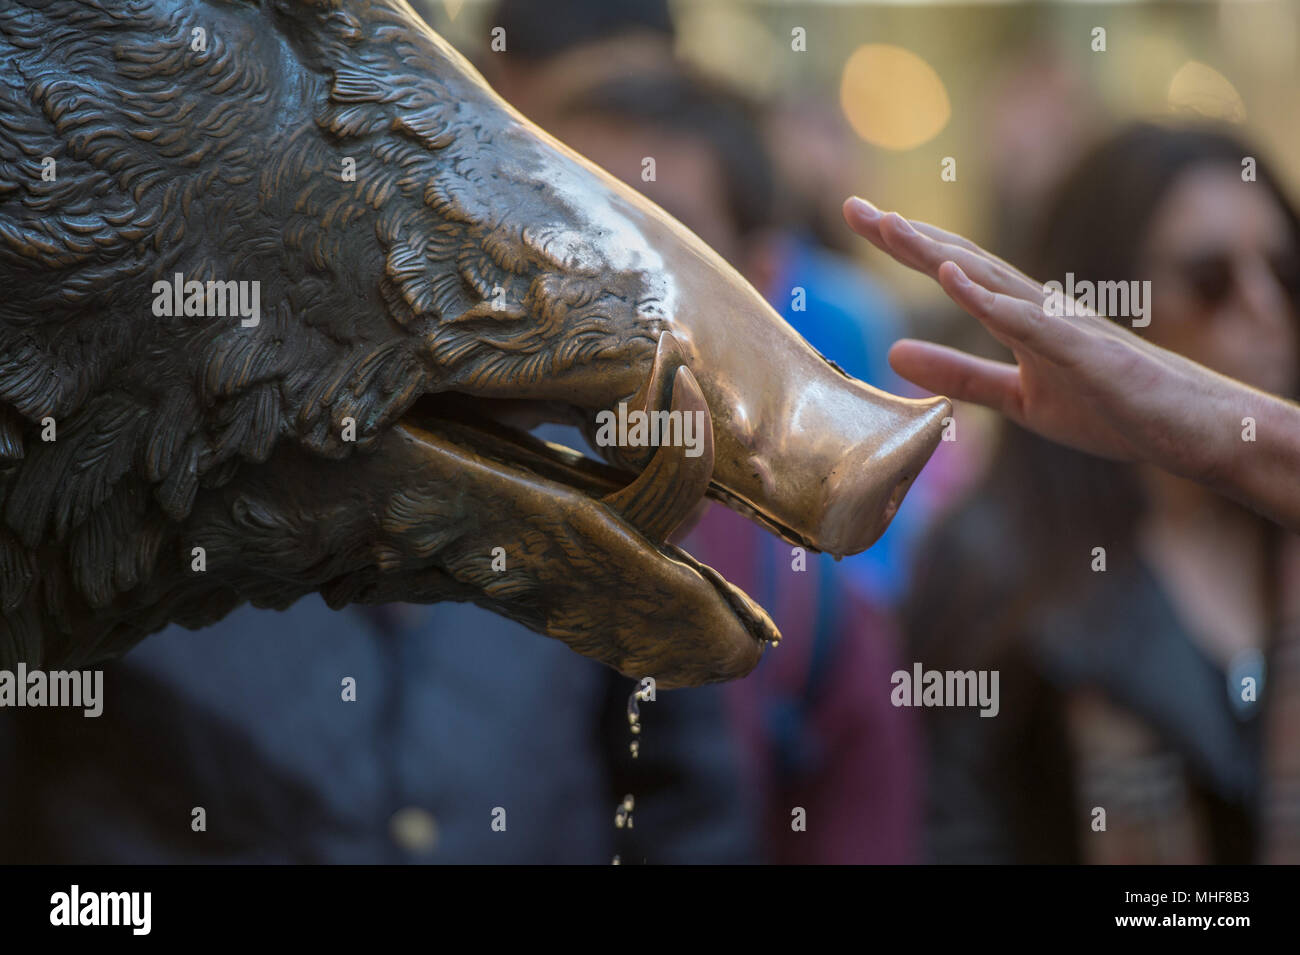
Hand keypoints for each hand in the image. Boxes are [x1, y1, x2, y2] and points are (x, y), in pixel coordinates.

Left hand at [843, 196, 1299, 531]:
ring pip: (991, 280)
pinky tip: (955, 279)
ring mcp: (1062, 326)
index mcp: (1018, 317)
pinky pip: (1032, 323)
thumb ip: (958, 376)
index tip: (860, 217)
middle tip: (854, 206)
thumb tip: (892, 354)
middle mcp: (1035, 308)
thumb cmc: (1107, 406)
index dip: (904, 244)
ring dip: (941, 253)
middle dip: (907, 235)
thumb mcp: (1017, 399)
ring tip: (892, 228)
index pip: (952, 269)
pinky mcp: (1086, 352)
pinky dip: (991, 301)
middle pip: (962, 260)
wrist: (1184, 429)